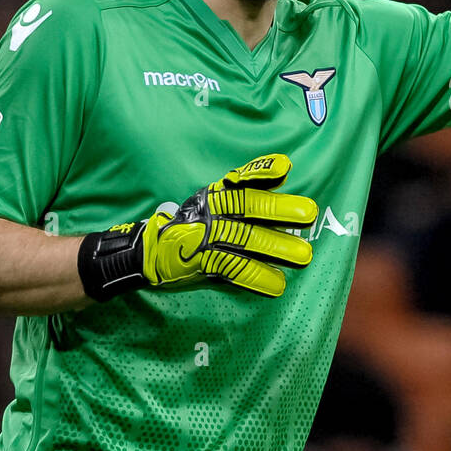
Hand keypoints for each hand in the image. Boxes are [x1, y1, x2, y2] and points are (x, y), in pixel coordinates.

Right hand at [78, 153, 317, 299]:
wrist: (141, 254)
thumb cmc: (185, 230)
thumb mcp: (209, 209)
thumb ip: (239, 201)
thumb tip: (278, 182)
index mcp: (212, 196)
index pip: (238, 180)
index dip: (261, 171)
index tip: (285, 166)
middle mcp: (208, 211)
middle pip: (247, 205)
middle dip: (279, 208)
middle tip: (308, 213)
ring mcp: (202, 236)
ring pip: (243, 238)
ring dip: (276, 246)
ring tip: (304, 255)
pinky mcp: (197, 261)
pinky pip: (230, 267)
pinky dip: (255, 276)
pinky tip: (276, 284)